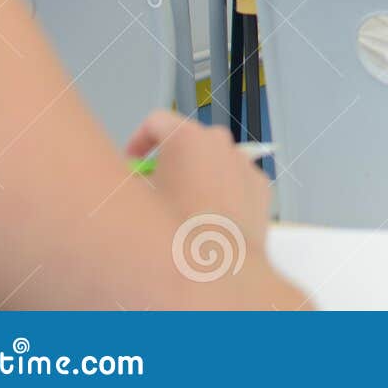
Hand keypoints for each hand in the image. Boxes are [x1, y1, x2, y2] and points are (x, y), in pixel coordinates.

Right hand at [126, 110, 303, 304]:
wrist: (217, 266)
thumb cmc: (174, 234)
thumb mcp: (134, 200)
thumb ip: (129, 181)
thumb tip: (128, 180)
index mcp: (187, 138)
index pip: (156, 121)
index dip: (138, 140)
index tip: (132, 160)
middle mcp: (220, 143)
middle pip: (188, 141)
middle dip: (170, 161)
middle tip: (155, 188)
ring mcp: (243, 164)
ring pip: (214, 162)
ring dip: (197, 176)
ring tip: (182, 208)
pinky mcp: (259, 187)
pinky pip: (235, 181)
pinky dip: (222, 193)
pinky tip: (209, 220)